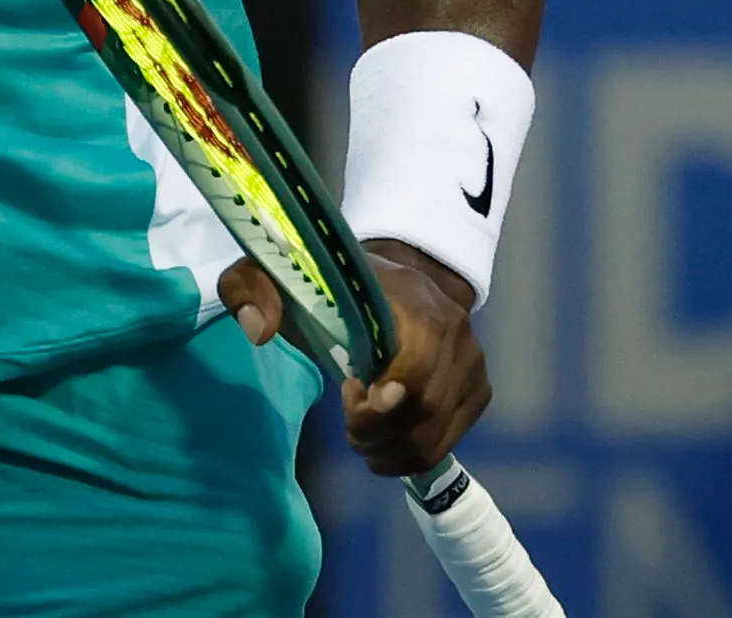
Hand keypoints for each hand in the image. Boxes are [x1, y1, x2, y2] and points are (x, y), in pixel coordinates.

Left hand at [218, 241, 491, 476]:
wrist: (396, 279)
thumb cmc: (333, 286)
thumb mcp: (280, 276)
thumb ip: (253, 289)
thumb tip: (258, 330)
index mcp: (410, 297)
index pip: (416, 359)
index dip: (384, 397)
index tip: (350, 394)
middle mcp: (454, 328)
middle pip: (423, 409)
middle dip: (376, 430)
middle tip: (349, 417)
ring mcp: (472, 362)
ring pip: (434, 436)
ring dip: (390, 450)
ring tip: (364, 431)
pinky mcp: (478, 389)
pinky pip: (446, 443)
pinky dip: (410, 454)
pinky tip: (386, 437)